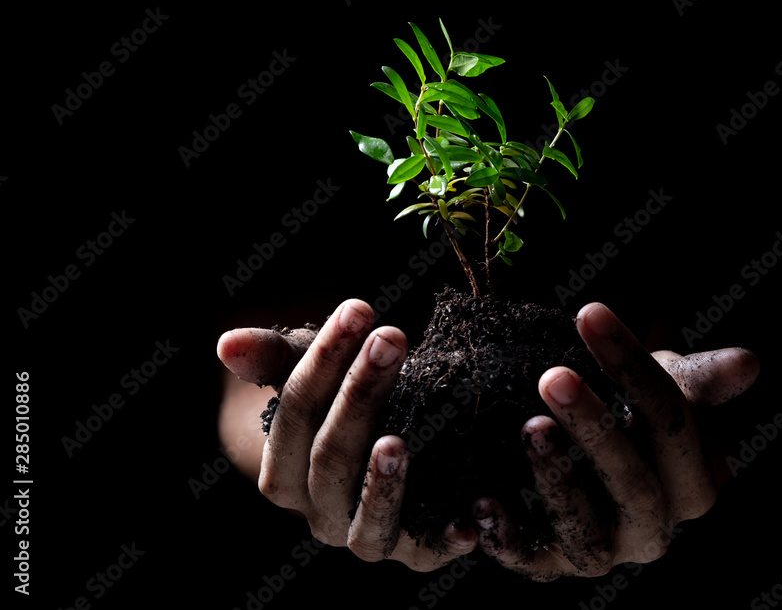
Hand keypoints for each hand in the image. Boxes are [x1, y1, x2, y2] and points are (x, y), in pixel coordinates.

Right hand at [216, 299, 477, 570]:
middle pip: (331, 458)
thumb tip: (227, 345)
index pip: (294, 415)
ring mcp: (367, 537)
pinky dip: (448, 541)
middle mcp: (320, 514)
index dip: (322, 361)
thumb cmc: (345, 400)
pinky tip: (471, 519)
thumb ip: (275, 358)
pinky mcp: (417, 552)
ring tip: (398, 441)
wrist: (396, 442)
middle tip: (391, 340)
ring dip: (381, 483)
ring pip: (367, 523)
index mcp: (284, 474)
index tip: (358, 309)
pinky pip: (430, 554)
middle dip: (359, 395)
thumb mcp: (313, 372)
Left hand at [470, 302, 758, 580]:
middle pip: (635, 483)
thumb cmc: (632, 415)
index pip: (674, 425)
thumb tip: (749, 362)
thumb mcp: (663, 389)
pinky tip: (481, 503)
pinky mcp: (551, 566)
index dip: (634, 368)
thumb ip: (699, 380)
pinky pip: (531, 563)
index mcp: (694, 485)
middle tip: (554, 377)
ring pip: (589, 533)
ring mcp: (604, 553)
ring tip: (529, 429)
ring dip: (557, 481)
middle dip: (596, 429)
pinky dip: (507, 539)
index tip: (590, 314)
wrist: (587, 456)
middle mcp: (654, 529)